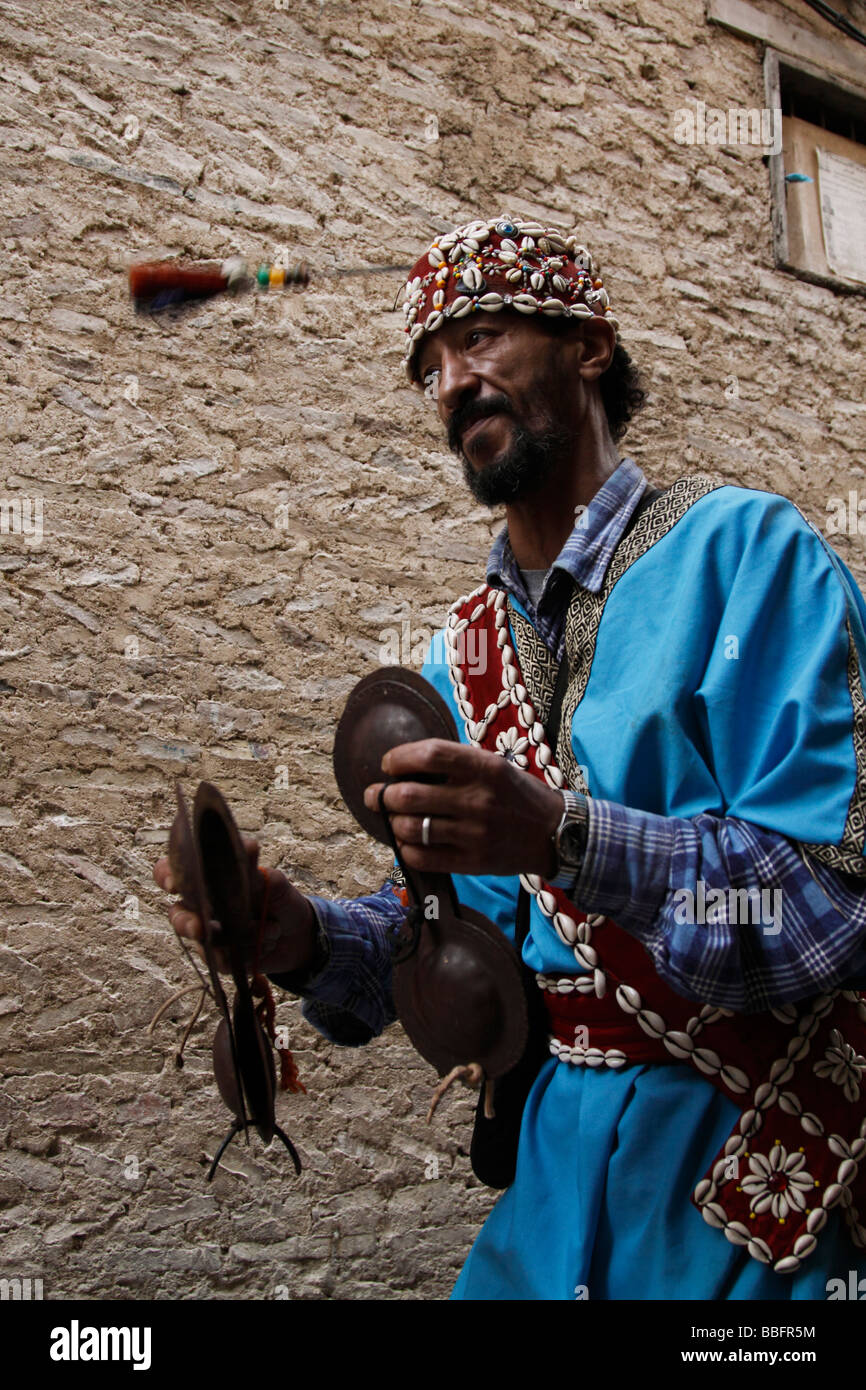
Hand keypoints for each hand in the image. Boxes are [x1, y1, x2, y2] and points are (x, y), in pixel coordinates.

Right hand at [152, 836, 317, 976]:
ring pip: (202, 941)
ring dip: (237, 936)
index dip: (165, 875)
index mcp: (206, 880)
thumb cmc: (277, 899)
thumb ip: (255, 869)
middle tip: (202, 927)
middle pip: (177, 915)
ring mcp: (208, 934)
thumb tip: (248, 847)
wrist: (299, 932)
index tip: (174, 884)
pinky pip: (222, 961)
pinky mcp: (220, 959)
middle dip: (187, 923)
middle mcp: (200, 907)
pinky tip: (268, 942)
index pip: (171, 872)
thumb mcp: (272, 881)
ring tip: (266, 930)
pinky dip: (249, 951)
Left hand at [362, 738, 562, 877]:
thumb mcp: (494, 767)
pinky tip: (408, 842)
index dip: (399, 758)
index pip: (429, 755)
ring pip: (410, 828)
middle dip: (383, 795)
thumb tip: (405, 768)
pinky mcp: (472, 861)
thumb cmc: (518, 795)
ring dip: (393, 822)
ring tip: (394, 819)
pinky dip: (406, 849)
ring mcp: (474, 833)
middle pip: (409, 795)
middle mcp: (478, 799)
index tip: (389, 764)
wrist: (555, 834)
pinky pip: (422, 857)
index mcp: (485, 768)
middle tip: (377, 795)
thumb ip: (456, 765)